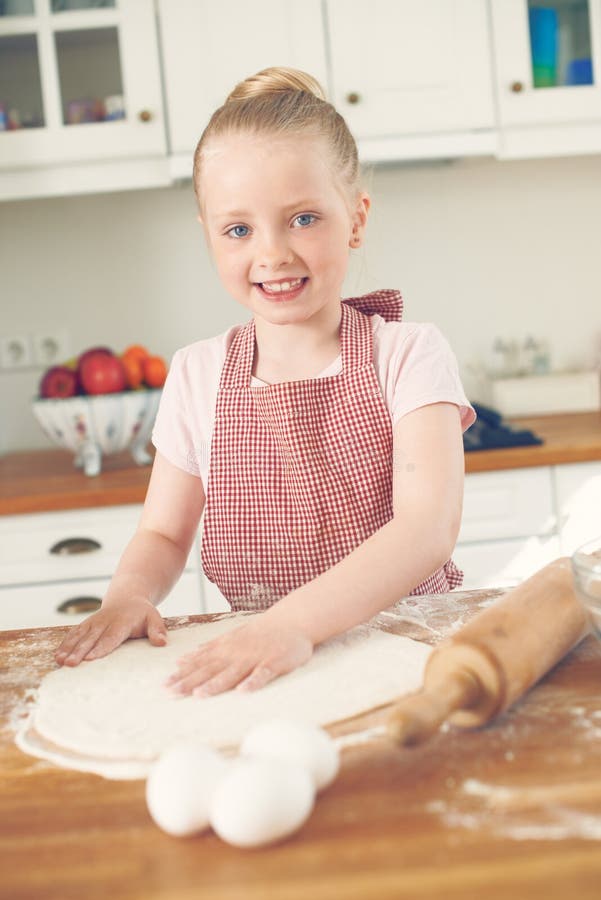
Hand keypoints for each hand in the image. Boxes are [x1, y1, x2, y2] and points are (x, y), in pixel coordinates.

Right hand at [54, 598, 167, 666]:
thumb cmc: (142, 614)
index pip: (111, 636)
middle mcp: (105, 621)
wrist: (128, 598)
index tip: (91, 658)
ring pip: (80, 635)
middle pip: (91, 638)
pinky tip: (57, 656)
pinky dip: (65, 644)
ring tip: (60, 661)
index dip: (100, 647)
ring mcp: (94, 622)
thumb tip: (162, 643)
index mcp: (122, 621)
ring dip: (69, 648)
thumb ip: (158, 630)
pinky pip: (74, 633)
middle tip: (71, 664)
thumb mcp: (154, 618)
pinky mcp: (86, 624)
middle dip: (80, 651)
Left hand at [165, 617, 312, 696]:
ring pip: (233, 673)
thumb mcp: (230, 637)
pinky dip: (253, 683)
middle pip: (211, 670)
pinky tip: (243, 692)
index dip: (182, 674)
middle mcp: (236, 654)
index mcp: (225, 649)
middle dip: (191, 682)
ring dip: (216, 684)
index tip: (165, 685)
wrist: (291, 621)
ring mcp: (255, 658)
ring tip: (200, 695)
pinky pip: (262, 674)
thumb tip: (181, 660)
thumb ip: (207, 649)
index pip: (199, 663)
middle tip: (172, 693)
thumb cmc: (259, 633)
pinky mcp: (274, 663)